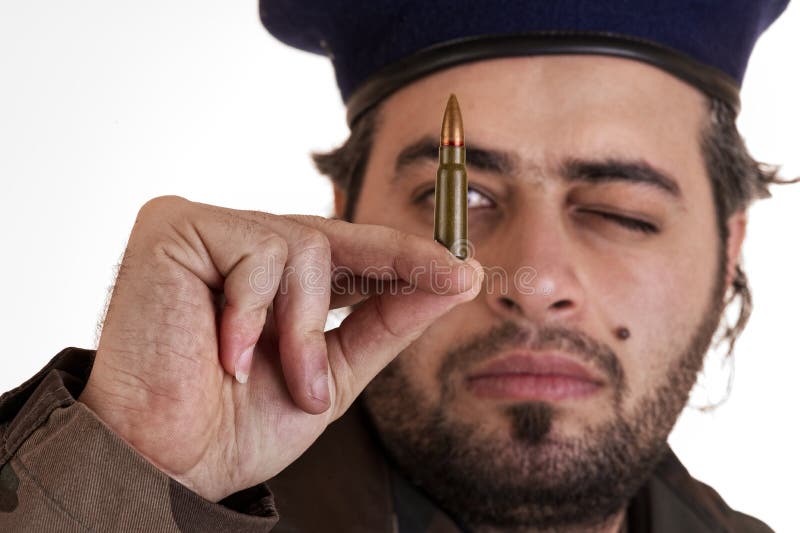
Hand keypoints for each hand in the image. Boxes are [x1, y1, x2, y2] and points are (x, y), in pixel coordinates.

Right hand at [78, 196, 482, 501]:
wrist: (167, 462)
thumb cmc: (237, 424)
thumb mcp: (334, 373)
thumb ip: (387, 323)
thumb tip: (456, 280)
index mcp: (273, 282)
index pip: (348, 255)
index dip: (406, 261)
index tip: (465, 271)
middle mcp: (241, 248)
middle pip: (338, 235)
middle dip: (399, 263)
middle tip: (458, 276)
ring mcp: (209, 232)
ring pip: (306, 245)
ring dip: (304, 326)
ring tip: (275, 374)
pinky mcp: (174, 224)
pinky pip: (257, 251)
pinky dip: (254, 312)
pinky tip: (224, 352)